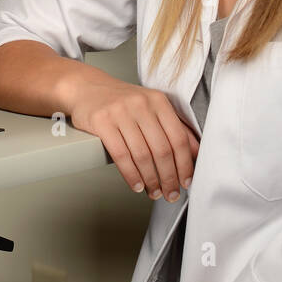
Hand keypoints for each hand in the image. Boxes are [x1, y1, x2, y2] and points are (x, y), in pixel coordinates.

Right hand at [68, 78, 199, 200]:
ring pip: (142, 155)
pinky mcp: (102, 122)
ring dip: (151, 180)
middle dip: (169, 177)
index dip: (185, 164)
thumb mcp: (151, 107)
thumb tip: (194, 153)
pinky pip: (121, 155)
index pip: (178, 138)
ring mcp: (120, 112)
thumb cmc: (122, 101)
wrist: (87, 88)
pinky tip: (136, 184)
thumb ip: (173, 127)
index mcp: (158, 100)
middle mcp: (141, 104)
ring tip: (154, 192)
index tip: (186, 181)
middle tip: (171, 194)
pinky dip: (131, 175)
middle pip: (162, 149)